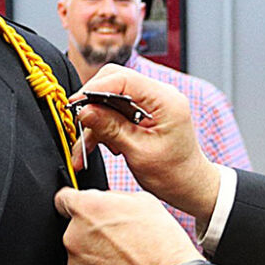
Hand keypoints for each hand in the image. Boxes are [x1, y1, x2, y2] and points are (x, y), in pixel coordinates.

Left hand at [54, 187, 201, 264]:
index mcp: (86, 209)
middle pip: (73, 229)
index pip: (62, 199)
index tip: (81, 207)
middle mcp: (74, 236)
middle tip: (118, 237)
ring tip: (122, 256)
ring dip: (95, 253)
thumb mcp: (142, 200)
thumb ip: (112, 197)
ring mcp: (76, 264)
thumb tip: (104, 200)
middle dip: (91, 231)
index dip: (74, 202)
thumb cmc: (160, 241)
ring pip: (80, 254)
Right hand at [69, 66, 219, 221]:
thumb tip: (84, 111)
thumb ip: (111, 129)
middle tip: (78, 124)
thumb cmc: (173, 173)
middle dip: (91, 103)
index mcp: (165, 100)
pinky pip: (115, 112)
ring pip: (110, 99)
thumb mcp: (138, 152)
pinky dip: (101, 128)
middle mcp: (159, 95)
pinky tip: (93, 146)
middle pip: (114, 82)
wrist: (189, 185)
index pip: (123, 78)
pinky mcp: (143, 113)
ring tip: (84, 150)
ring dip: (94, 123)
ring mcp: (151, 103)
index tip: (75, 103)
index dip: (94, 88)